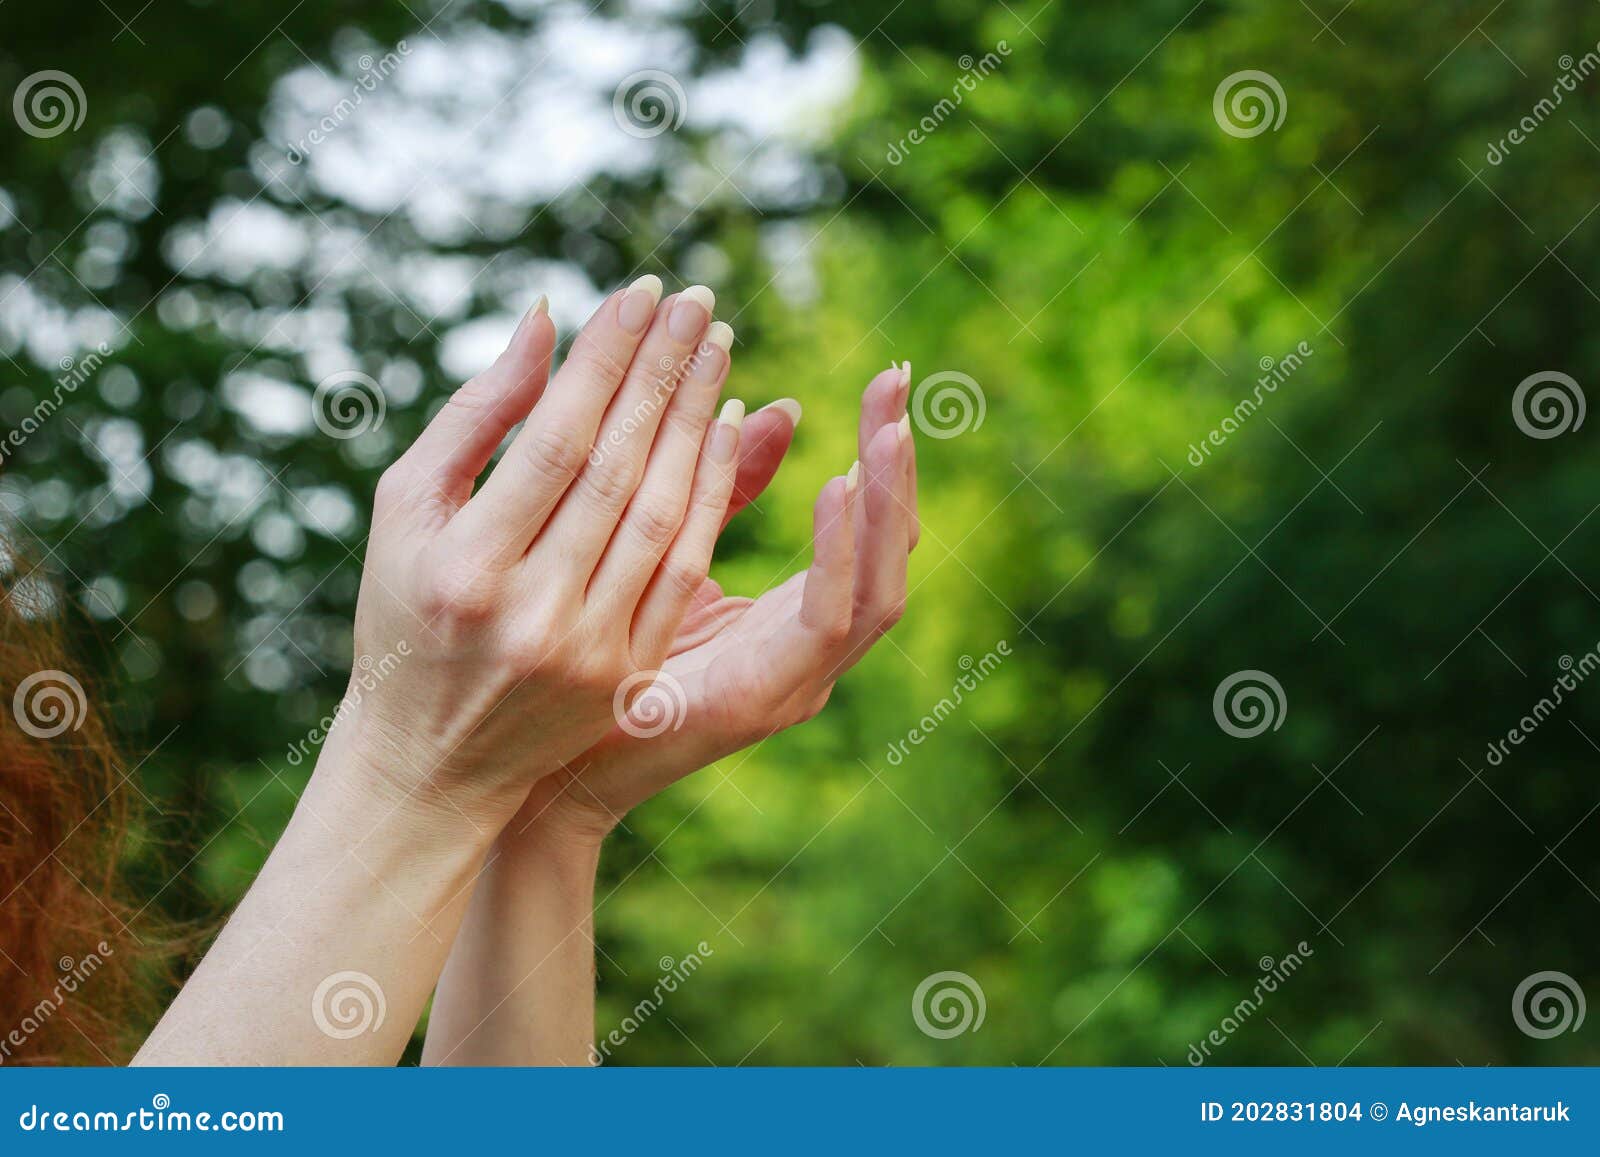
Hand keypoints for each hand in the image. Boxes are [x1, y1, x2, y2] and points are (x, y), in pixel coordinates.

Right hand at [327, 277, 745, 827]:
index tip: (639, 291)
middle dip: (662, 372)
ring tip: (715, 347)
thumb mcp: (403, 512)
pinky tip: (728, 428)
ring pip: (663, 512)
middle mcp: (533, 611)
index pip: (554, 439)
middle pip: (619, 468)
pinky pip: (686, 566)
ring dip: (696, 419)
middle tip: (696, 300)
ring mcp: (591, 650)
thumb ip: (471, 416)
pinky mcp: (631, 674)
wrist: (433, 760)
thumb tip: (544, 320)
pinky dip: (712, 492)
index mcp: (465, 566)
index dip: (605, 360)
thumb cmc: (406, 615)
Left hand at [512, 364, 919, 843]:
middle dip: (899, 467)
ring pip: (879, 590)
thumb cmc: (595, 657)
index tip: (889, 378)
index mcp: (791, 620)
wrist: (545, 766)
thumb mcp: (668, 552)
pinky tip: (837, 487)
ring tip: (888, 428)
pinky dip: (842, 557)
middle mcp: (807, 654)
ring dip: (889, 507)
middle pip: (889, 554)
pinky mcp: (761, 699)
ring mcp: (793, 683)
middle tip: (899, 381)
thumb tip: (781, 406)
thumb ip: (725, 486)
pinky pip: (828, 623)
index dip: (884, 456)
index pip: (868, 531)